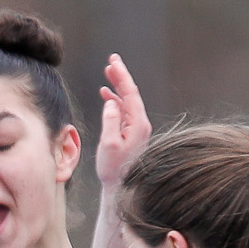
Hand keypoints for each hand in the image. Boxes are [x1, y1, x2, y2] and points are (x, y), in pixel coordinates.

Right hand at [94, 53, 152, 189]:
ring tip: (108, 73)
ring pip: (128, 101)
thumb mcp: (109, 144)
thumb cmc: (115, 169)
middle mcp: (140, 123)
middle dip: (121, 76)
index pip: (130, 92)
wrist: (122, 186)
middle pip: (131, 93)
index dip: (122, 75)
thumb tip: (111, 102)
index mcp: (137, 123)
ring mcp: (137, 128)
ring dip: (118, 86)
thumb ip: (110, 120)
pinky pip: (125, 111)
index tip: (113, 61)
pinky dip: (116, 100)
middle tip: (112, 61)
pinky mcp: (132, 133)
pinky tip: (108, 95)